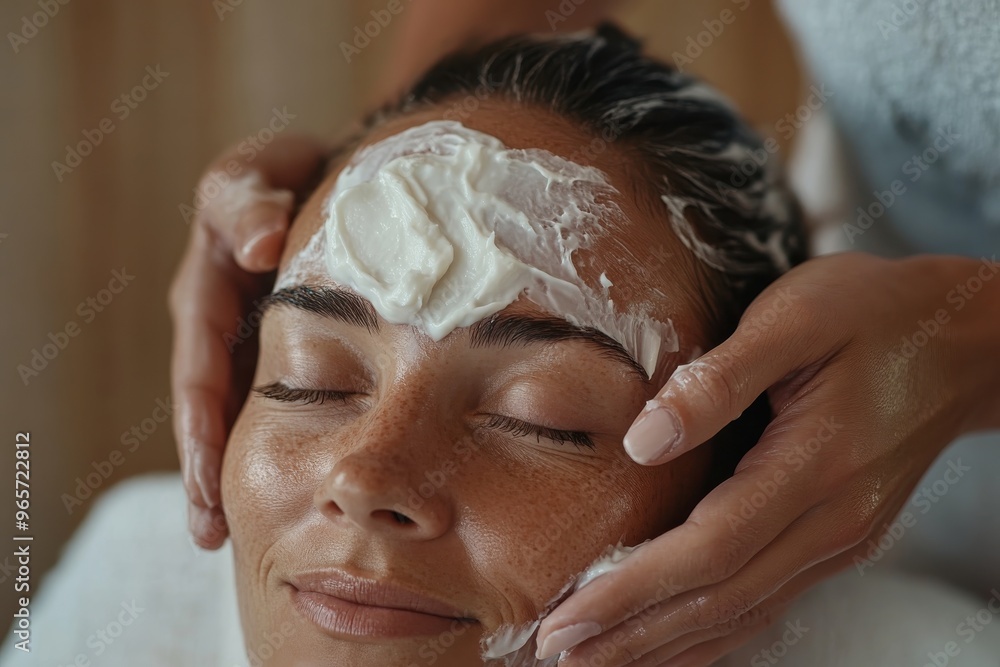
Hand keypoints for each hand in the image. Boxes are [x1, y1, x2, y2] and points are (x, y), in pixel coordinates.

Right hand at [169, 135, 329, 548]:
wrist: (336, 180)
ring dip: (235, 473)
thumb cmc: (291, 173)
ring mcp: (251, 345)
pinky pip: (278, 405)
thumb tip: (261, 243)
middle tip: (216, 534)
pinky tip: (295, 486)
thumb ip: (248, 200)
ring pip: (241, 417)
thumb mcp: (260, 172)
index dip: (200, 431)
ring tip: (240, 534)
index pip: (198, 374)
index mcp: (207, 296)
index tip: (208, 486)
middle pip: (210, 411)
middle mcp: (222, 330)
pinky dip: (282, 446)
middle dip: (208, 472)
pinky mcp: (283, 353)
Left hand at [535, 252, 999, 664]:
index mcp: (816, 465)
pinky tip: (672, 645)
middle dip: (634, 633)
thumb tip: (643, 440)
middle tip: (558, 653)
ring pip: (743, 613)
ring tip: (597, 661)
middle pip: (719, 599)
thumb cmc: (871, 311)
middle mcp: (831, 522)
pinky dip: (714, 633)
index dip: (634, 588)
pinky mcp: (836, 538)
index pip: (709, 548)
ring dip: (666, 645)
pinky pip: (767, 602)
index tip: (568, 614)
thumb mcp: (795, 316)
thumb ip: (718, 379)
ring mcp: (839, 538)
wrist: (960, 338)